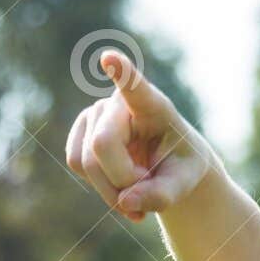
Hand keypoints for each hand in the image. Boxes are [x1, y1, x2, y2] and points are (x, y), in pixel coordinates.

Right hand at [64, 50, 215, 222]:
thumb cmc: (180, 166)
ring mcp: (95, 113)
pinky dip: (98, 186)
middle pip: (102, 144)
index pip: (135, 87)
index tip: (110, 58)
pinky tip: (119, 187)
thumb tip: (125, 201)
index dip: (121, 74)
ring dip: (111, 190)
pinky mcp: (80, 130)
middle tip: (147, 186)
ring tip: (138, 189)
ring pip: (86, 161)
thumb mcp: (183, 184)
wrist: (167, 165)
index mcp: (154, 106)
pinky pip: (76, 163)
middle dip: (122, 179)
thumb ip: (162, 196)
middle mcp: (119, 102)